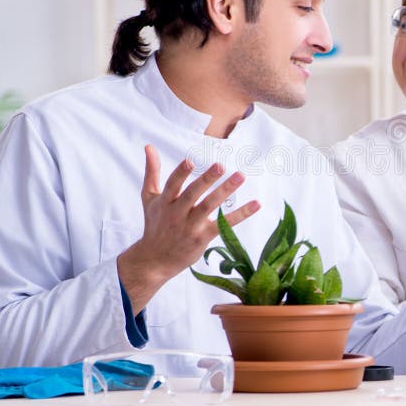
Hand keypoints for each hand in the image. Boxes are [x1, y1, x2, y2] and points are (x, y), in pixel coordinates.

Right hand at [118, 145, 260, 312]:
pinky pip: (225, 224)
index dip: (181, 174)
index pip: (173, 185)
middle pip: (193, 194)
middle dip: (206, 180)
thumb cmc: (155, 224)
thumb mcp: (150, 198)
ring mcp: (191, 226)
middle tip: (220, 166)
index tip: (189, 161)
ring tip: (240, 176)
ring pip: (209, 206)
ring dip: (225, 191)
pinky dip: (241, 214)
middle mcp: (177, 213)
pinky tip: (256, 204)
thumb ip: (152, 172)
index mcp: (165, 202)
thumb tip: (149, 146)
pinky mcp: (203, 237)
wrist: (154, 260)